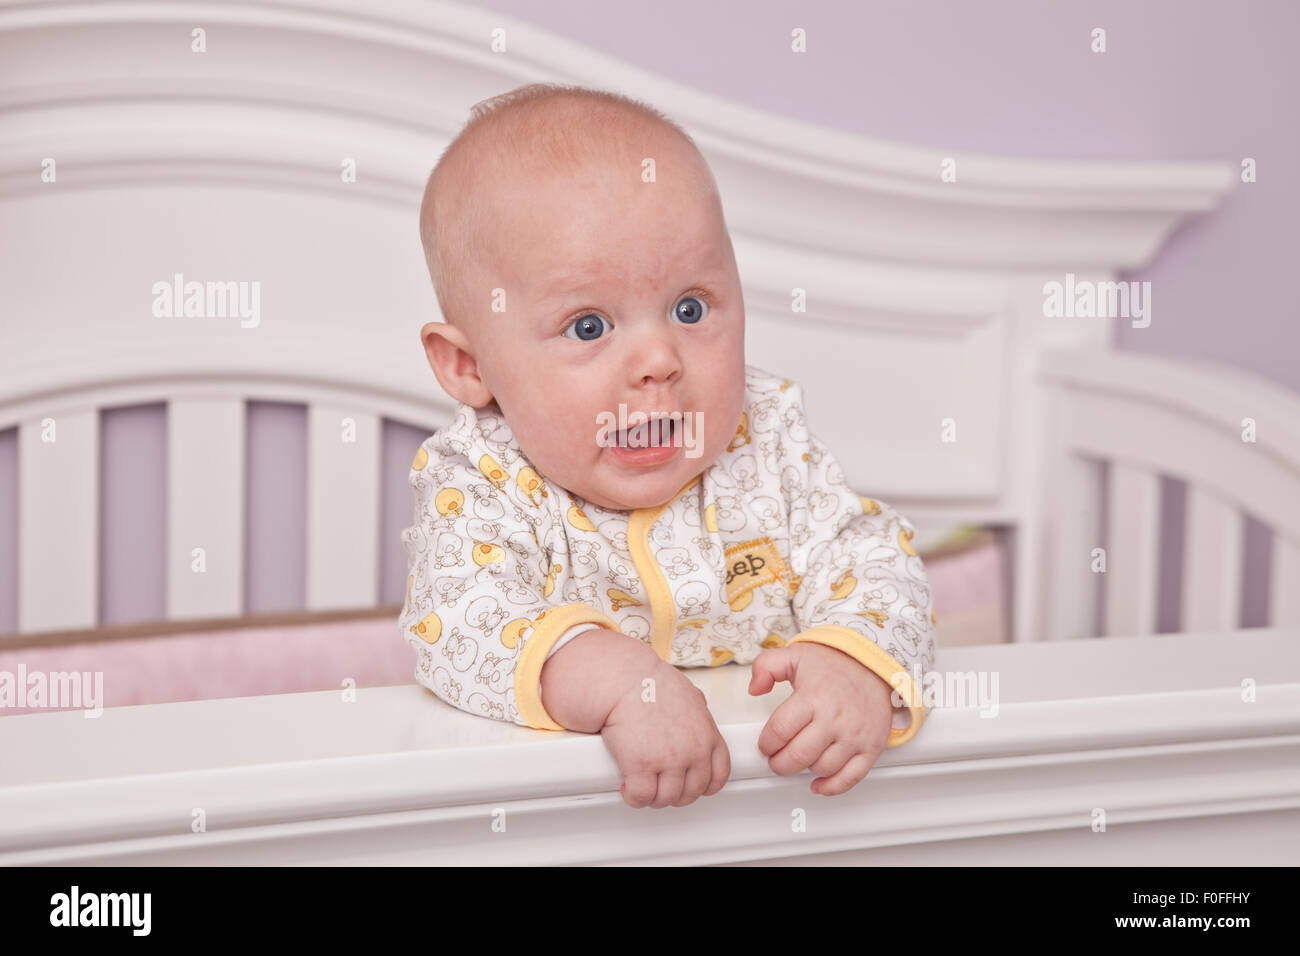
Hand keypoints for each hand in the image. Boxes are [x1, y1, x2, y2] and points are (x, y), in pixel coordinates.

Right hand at [600, 657, 731, 808]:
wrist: (625, 678)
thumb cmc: (651, 682)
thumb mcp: (688, 696)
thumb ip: (697, 712)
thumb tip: (697, 714)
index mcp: (707, 735)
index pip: (718, 776)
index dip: (704, 786)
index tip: (691, 786)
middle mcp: (693, 750)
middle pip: (692, 792)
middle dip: (675, 794)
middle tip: (661, 786)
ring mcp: (669, 760)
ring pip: (666, 798)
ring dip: (653, 797)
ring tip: (643, 786)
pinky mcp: (642, 766)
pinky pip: (641, 796)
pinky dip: (633, 797)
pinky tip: (627, 786)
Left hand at [748, 641, 893, 795]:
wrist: (874, 668)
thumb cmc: (836, 666)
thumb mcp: (795, 656)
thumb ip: (766, 667)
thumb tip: (753, 689)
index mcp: (813, 697)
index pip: (780, 731)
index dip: (766, 743)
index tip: (765, 745)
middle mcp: (834, 719)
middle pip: (798, 756)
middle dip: (779, 763)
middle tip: (775, 759)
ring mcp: (854, 735)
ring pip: (821, 768)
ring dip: (804, 770)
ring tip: (798, 760)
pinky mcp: (871, 747)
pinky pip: (850, 778)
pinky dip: (831, 787)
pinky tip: (818, 784)